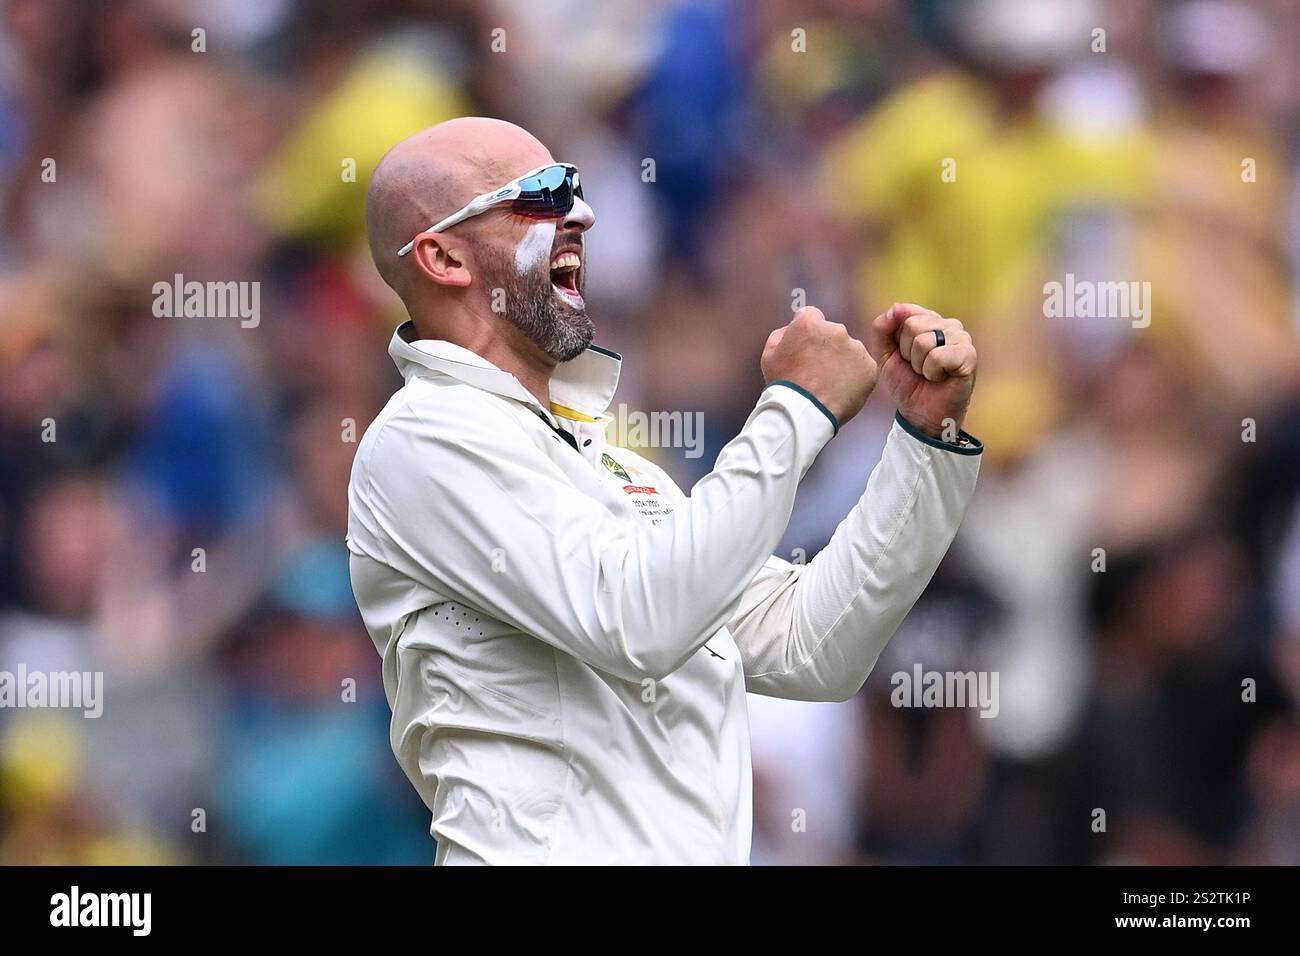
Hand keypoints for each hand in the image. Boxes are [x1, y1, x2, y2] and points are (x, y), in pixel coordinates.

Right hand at [762, 306, 877, 426]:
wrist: (803, 412)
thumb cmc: (784, 385)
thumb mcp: (769, 354)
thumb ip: (782, 334)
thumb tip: (791, 329)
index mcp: (810, 323)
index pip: (812, 316)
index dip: (808, 332)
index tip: (806, 346)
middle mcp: (836, 330)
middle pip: (833, 333)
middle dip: (826, 347)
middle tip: (817, 370)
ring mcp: (855, 348)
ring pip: (849, 350)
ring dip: (841, 362)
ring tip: (828, 384)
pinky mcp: (869, 367)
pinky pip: (862, 368)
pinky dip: (854, 377)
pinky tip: (840, 390)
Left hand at [868, 303, 976, 437]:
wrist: (920, 413)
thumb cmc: (906, 382)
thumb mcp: (885, 353)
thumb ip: (883, 328)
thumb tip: (896, 308)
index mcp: (929, 320)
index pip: (904, 312)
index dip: (896, 339)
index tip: (903, 356)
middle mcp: (948, 324)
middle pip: (912, 325)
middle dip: (907, 352)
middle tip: (917, 367)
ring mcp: (961, 337)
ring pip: (924, 341)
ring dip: (919, 364)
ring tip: (929, 373)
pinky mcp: (969, 354)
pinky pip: (937, 356)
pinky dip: (932, 372)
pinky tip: (941, 378)